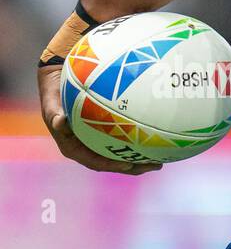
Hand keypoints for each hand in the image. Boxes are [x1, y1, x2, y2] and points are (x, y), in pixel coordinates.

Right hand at [37, 63, 160, 174]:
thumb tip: (60, 121)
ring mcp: (98, 141)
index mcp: (73, 147)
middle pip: (113, 162)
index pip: (94, 162)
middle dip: (134, 167)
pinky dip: (140, 142)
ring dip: (141, 159)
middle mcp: (87, 148)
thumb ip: (54, 113)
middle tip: (154, 165)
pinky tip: (157, 139)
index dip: (111, 165)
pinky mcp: (107, 133)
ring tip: (161, 160)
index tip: (127, 165)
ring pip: (122, 155)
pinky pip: (125, 140)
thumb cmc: (55, 91)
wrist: (60, 81)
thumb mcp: (51, 102)